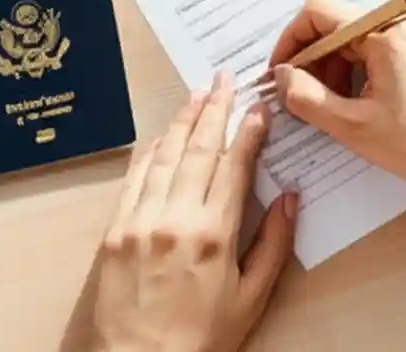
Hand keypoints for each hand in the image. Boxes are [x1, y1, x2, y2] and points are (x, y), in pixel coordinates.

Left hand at [93, 72, 297, 351]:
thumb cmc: (199, 339)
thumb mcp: (252, 298)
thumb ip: (274, 243)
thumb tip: (291, 197)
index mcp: (215, 234)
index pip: (234, 165)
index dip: (249, 132)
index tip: (260, 108)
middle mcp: (175, 219)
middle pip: (199, 149)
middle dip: (215, 109)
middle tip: (225, 79)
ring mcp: (140, 222)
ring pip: (165, 156)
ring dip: (183, 119)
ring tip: (198, 93)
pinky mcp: (114, 231)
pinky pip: (135, 178)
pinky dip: (150, 150)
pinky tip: (161, 134)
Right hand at [269, 0, 405, 194]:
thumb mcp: (352, 125)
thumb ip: (306, 96)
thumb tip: (281, 76)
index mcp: (384, 31)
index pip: (318, 11)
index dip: (291, 41)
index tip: (281, 73)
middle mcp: (401, 21)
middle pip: (337, 23)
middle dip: (313, 59)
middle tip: (304, 97)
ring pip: (355, 37)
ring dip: (334, 66)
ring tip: (334, 106)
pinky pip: (376, 46)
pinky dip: (357, 69)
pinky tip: (358, 102)